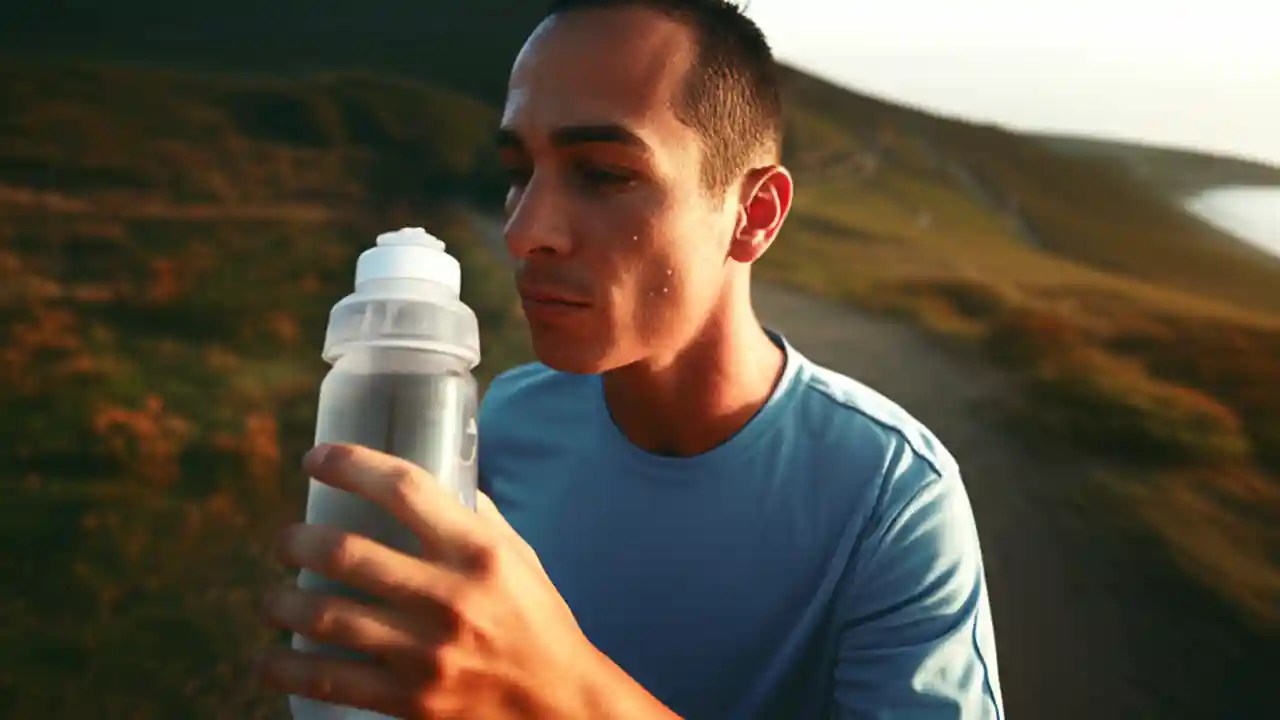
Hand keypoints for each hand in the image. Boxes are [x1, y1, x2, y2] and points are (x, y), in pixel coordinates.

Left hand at [253, 442, 624, 717]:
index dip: (351, 464)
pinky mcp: (410, 702)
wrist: (559, 706)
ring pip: (324, 617)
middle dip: (296, 539)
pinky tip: (269, 659)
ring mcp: (426, 653)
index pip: (404, 488)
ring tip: (273, 598)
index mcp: (478, 552)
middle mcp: (450, 597)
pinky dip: (285, 669)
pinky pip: (328, 681)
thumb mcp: (518, 557)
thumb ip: (473, 517)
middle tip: (285, 539)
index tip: (316, 458)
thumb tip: (426, 479)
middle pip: (346, 552)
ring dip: (281, 602)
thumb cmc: (537, 621)